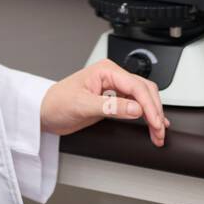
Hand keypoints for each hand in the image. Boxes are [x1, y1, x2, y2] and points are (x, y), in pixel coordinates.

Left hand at [40, 58, 171, 147]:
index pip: (136, 86)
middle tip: (159, 131)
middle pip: (144, 90)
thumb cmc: (56, 103)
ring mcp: (114, 88)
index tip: (155, 122)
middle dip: (155, 110)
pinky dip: (146, 114)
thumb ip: (111, 106)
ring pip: (143, 97)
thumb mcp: (82, 105)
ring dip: (153, 114)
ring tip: (158, 132)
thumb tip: (135, 108)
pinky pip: (136, 105)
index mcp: (106, 70)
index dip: (149, 105)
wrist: (44, 112)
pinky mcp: (113, 100)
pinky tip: (153, 123)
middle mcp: (112, 77)